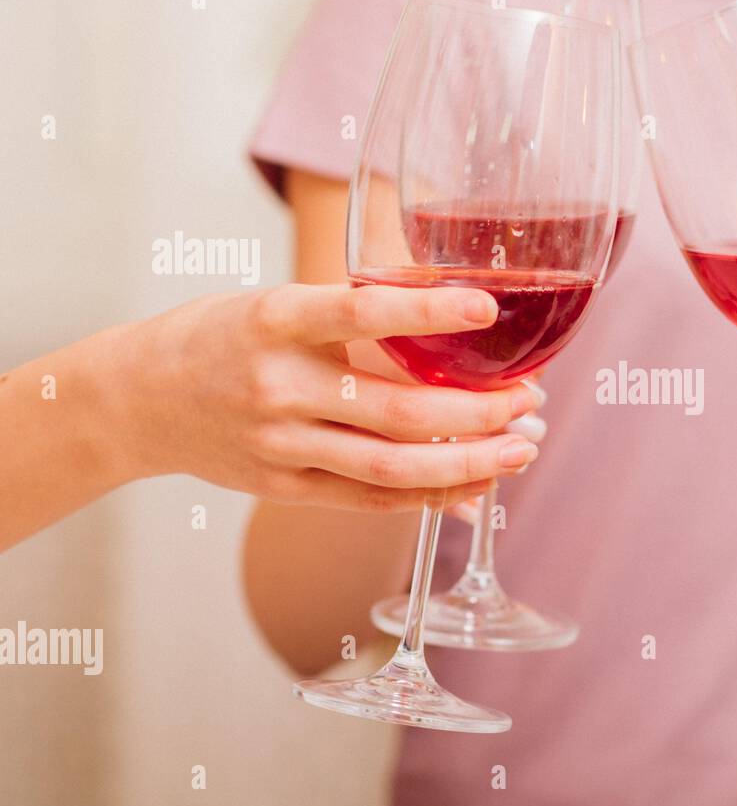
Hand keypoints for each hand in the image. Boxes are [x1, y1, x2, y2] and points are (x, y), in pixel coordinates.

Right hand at [107, 283, 540, 511]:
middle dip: (479, 411)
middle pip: (397, 411)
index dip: (430, 313)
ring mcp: (279, 444)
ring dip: (468, 463)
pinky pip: (367, 500)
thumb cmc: (220, 338)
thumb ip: (352, 322)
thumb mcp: (276, 305)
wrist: (136, 399)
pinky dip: (427, 498)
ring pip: (391, 466)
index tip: (489, 309)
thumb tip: (453, 331)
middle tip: (531, 402)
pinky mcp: (281, 487)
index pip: (362, 313)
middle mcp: (277, 385)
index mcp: (275, 319)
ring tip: (520, 451)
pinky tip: (474, 490)